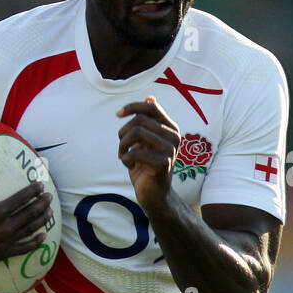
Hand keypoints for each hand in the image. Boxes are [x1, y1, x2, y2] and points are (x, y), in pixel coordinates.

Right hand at [0, 154, 51, 266]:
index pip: (21, 198)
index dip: (33, 191)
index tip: (40, 185)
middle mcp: (3, 228)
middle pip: (29, 213)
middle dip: (41, 204)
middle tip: (49, 197)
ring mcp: (3, 243)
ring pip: (29, 230)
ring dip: (42, 220)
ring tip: (50, 212)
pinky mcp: (1, 254)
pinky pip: (23, 248)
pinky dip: (35, 242)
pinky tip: (43, 237)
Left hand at [117, 95, 179, 211]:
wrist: (155, 195)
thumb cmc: (147, 166)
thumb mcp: (146, 141)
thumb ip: (149, 121)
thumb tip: (149, 98)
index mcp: (171, 128)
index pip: (150, 107)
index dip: (132, 107)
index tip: (118, 114)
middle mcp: (174, 137)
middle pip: (140, 120)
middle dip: (124, 133)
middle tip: (122, 147)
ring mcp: (170, 150)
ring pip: (136, 133)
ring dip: (123, 145)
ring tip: (124, 155)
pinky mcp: (163, 164)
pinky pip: (135, 152)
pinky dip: (125, 158)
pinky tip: (129, 166)